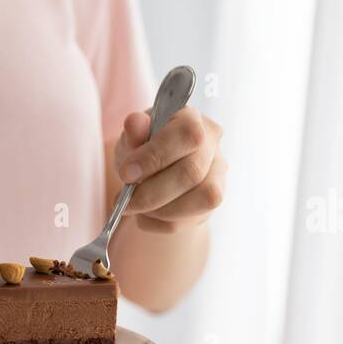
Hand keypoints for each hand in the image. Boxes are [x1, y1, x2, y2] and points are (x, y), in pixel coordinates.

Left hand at [114, 107, 225, 233]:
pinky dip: (159, 223)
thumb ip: (133, 132)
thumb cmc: (141, 149)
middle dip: (151, 193)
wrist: (150, 173)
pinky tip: (145, 214)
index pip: (188, 135)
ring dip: (159, 210)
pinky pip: (190, 220)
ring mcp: (217, 176)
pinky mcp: (210, 203)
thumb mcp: (131, 138)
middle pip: (192, 173)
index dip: (155, 156)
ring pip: (201, 199)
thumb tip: (135, 123)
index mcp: (192, 120)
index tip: (126, 173)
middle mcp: (212, 146)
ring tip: (134, 207)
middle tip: (124, 201)